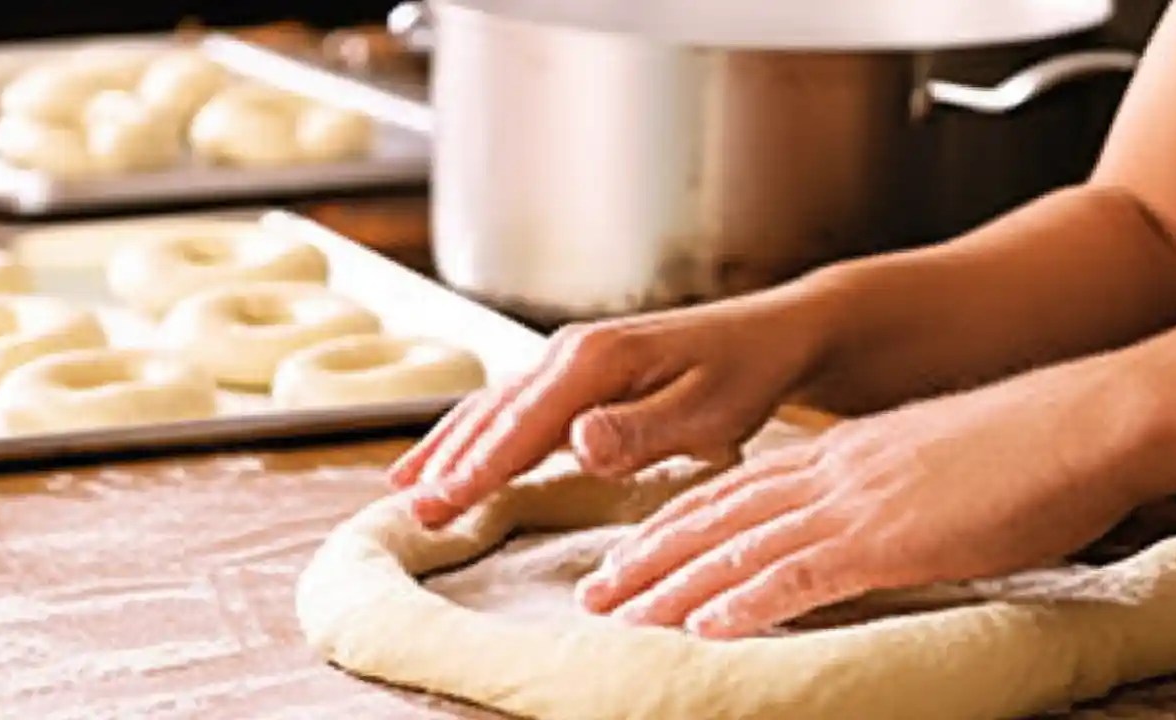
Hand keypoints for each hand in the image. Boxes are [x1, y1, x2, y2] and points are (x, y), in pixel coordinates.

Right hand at [389, 287, 829, 528]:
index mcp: (597, 360)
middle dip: (448, 461)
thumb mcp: (707, 410)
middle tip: (407, 510)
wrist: (769, 335)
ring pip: (493, 405)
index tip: (442, 501)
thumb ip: (641, 430)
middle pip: (494, 412)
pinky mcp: (576, 372)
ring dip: (449, 446)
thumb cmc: (744, 375)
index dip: (480, 465)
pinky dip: (473, 431)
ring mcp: (570, 358)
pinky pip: (511, 404)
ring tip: (405, 486)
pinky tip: (452, 454)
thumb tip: (578, 441)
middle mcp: (572, 352)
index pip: (524, 422)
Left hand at [575, 357, 1149, 638]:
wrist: (1078, 421)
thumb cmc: (1018, 448)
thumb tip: (855, 525)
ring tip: (622, 616)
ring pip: (738, 548)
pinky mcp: (888, 538)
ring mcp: (853, 504)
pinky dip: (746, 603)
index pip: (733, 492)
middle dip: (647, 556)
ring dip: (674, 586)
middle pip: (715, 517)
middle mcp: (827, 473)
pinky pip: (800, 576)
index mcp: (836, 454)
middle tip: (594, 592)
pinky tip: (705, 628)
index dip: (673, 524)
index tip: (632, 552)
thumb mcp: (925, 464)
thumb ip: (876, 489)